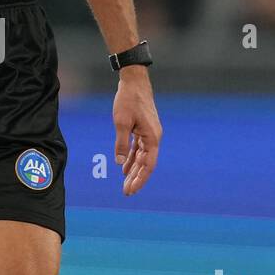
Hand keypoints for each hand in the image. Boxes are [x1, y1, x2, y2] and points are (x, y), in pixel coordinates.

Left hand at [113, 67, 161, 195]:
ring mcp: (149, 134)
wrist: (134, 81)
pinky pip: (139, 148)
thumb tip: (120, 163)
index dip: (140, 179)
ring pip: (142, 157)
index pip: (148, 165)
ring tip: (125, 183)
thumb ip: (121, 144)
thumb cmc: (128, 100)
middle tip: (126, 192)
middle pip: (146, 164)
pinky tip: (125, 168)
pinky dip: (132, 158)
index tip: (131, 190)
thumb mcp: (121, 123)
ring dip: (134, 170)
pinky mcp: (143, 129)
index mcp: (152, 137)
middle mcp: (154, 137)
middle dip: (136, 178)